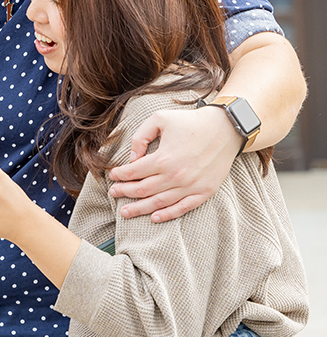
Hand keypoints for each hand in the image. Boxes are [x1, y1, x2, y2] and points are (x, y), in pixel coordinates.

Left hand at [107, 106, 236, 222]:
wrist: (225, 128)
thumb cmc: (190, 122)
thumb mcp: (159, 119)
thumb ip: (140, 137)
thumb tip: (132, 158)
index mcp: (163, 158)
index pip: (133, 172)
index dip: (120, 175)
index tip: (112, 175)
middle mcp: (176, 176)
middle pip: (143, 190)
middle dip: (124, 192)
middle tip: (113, 193)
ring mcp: (191, 186)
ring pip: (159, 203)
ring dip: (140, 208)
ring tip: (125, 211)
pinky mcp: (204, 191)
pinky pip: (183, 208)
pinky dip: (167, 214)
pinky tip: (154, 217)